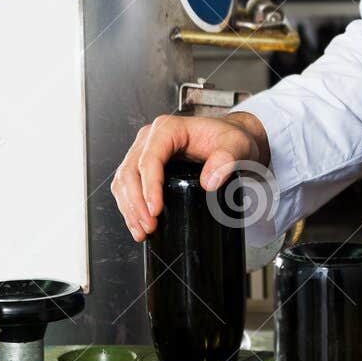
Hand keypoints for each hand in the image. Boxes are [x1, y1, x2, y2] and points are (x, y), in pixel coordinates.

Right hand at [111, 112, 269, 242]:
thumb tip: (209, 182)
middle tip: (149, 226)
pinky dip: (129, 206)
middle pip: (131, 171)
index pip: (149, 158)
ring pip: (124, 181)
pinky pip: (127, 187)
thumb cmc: (230, 139)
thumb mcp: (237, 145)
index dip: (149, 187)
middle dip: (136, 203)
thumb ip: (227, 159)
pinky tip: (138, 224)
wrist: (230, 142)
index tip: (156, 211)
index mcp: (168, 128)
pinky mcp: (144, 167)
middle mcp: (150, 138)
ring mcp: (144, 152)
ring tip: (142, 231)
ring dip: (129, 208)